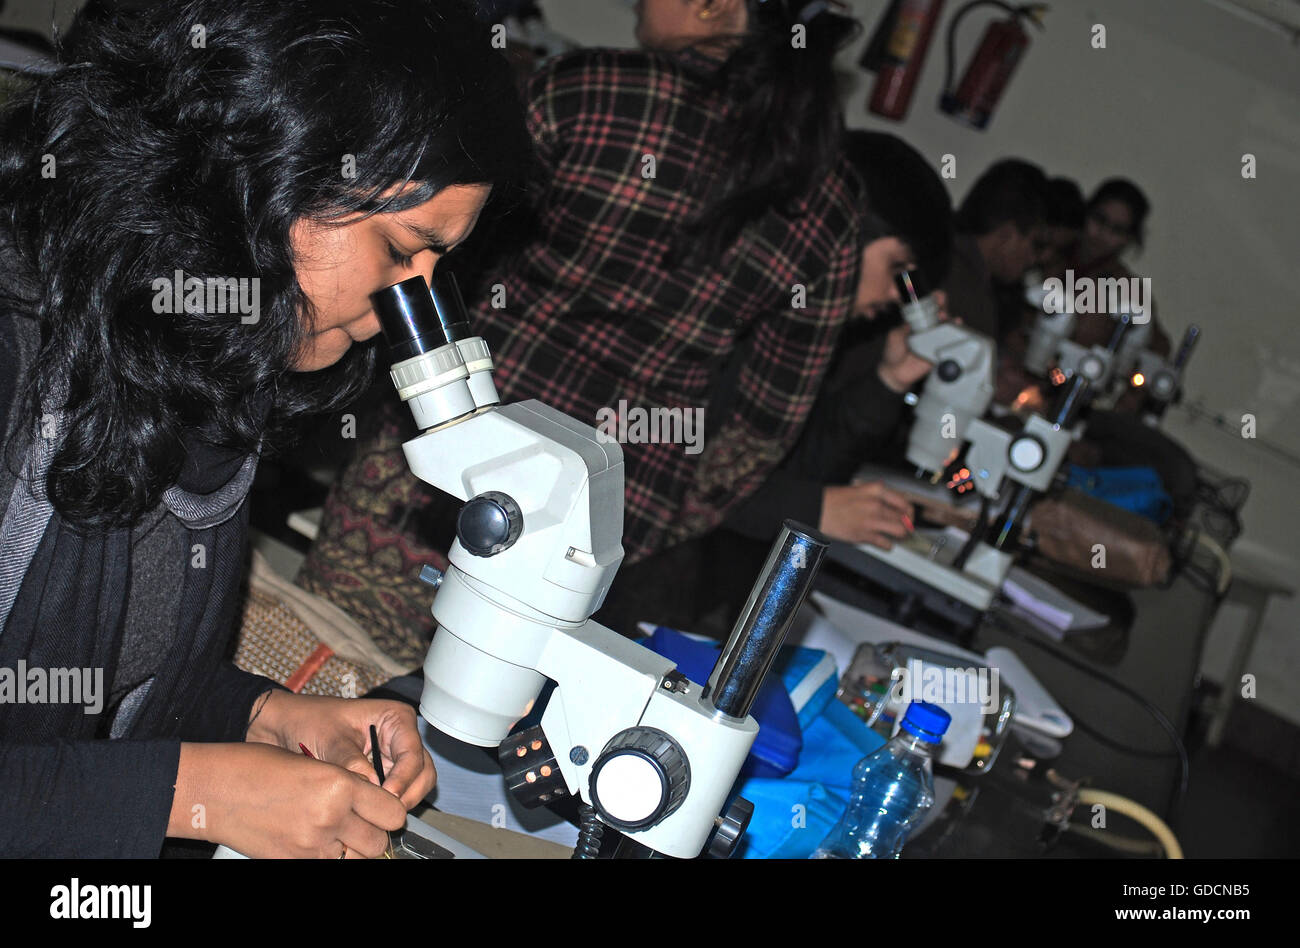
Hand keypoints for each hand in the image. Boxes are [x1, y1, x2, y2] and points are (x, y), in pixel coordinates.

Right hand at [169, 741, 408, 858]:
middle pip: (379, 842)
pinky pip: (328, 865)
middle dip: (374, 833)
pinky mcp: (292, 862)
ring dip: (353, 847)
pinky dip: (328, 855)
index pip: (393, 812)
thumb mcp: (313, 764)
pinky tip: (315, 840)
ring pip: (356, 858)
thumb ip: (346, 785)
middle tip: (362, 822)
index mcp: (339, 785)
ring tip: (338, 831)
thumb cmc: (255, 766)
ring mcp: (310, 846)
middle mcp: (329, 818)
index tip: (384, 807)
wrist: (212, 789)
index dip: (391, 811)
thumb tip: (371, 800)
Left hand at [247, 693, 435, 810]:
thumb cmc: (309, 721)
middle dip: (408, 793)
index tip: (387, 797)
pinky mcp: (383, 773)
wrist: (287, 728)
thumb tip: (372, 788)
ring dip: (400, 801)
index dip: (403, 778)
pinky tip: (368, 811)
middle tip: (385, 812)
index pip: (412, 753)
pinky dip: (387, 803)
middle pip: (422, 771)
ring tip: (375, 813)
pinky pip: (396, 792)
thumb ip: (352, 762)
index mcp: (395, 718)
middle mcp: (400, 737)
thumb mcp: (330, 739)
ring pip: (415, 785)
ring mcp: (393, 756)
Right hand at [819, 482, 913, 548]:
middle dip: (906, 524)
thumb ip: (876, 496)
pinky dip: (888, 545)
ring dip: (901, 535)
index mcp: (876, 491)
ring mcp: (872, 521)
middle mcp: (877, 505)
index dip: (909, 511)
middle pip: (904, 518)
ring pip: (900, 531)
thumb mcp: (858, 489)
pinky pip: (886, 543)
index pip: (904, 502)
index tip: (909, 515)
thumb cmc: (833, 499)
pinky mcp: (865, 535)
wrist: (817, 510)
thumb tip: (892, 506)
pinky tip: (885, 543)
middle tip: (906, 527)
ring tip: (898, 536)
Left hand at [877, 290, 950, 392]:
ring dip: (950, 319)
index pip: (928, 307)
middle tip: (941, 307)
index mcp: (917, 322)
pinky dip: (956, 334)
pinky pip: (950, 342)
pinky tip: (957, 327)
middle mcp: (929, 328)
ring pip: (948, 326)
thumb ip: (903, 329)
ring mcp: (936, 339)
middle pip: (941, 313)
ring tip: (946, 317)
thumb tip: (911, 322)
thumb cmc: (894, 352)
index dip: (934, 300)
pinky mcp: (940, 351)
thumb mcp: (895, 336)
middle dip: (944, 307)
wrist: (895, 373)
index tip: (936, 296)